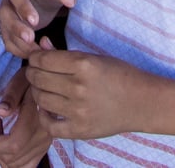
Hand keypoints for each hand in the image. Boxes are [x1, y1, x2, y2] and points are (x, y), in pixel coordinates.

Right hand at [0, 0, 76, 57]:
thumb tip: (69, 0)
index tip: (35, 21)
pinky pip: (8, 42)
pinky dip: (19, 51)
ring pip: (5, 30)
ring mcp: (7, 14)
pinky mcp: (8, 29)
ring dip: (19, 43)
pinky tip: (35, 55)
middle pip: (5, 13)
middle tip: (30, 39)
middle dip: (16, 28)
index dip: (23, 7)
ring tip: (37, 52)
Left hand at [0, 69, 52, 167]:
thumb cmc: (30, 79)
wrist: (48, 83)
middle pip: (14, 155)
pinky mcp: (43, 147)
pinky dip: (8, 157)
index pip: (14, 142)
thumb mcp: (20, 80)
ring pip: (17, 162)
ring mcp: (45, 143)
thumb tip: (0, 112)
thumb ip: (11, 96)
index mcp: (40, 119)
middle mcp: (45, 135)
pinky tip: (2, 140)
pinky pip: (24, 165)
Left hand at [25, 38, 148, 140]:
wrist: (142, 102)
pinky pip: (49, 125)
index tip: (35, 59)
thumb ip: (64, 53)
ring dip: (37, 92)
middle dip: (32, 73)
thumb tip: (40, 44)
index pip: (42, 60)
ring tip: (43, 88)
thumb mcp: (93, 58)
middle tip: (35, 73)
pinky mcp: (80, 130)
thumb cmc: (119, 75)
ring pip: (40, 99)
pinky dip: (44, 117)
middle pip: (38, 79)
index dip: (34, 58)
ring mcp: (79, 111)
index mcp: (84, 65)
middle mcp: (79, 87)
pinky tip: (48, 110)